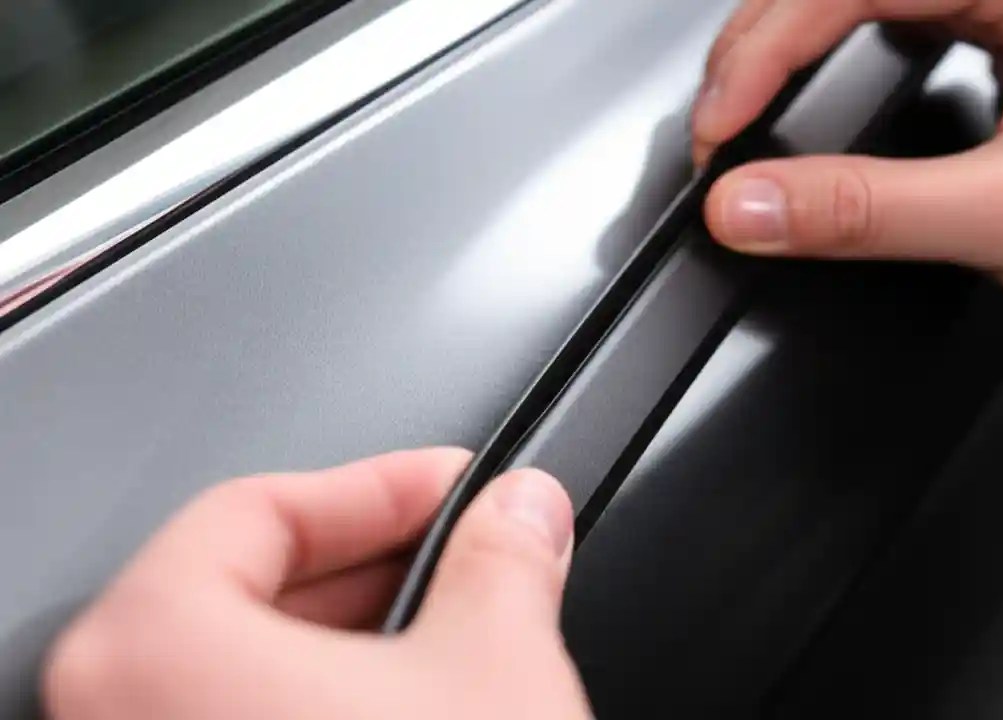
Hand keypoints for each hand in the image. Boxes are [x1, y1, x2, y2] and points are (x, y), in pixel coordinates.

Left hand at [42, 449, 592, 718]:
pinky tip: (411, 710)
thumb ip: (507, 559)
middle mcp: (118, 717)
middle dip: (378, 563)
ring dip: (358, 641)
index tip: (454, 485)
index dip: (381, 484)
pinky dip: (324, 705)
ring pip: (247, 669)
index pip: (260, 505)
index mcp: (154, 650)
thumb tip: (525, 511)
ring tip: (455, 640)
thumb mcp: (495, 668)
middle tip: (466, 554)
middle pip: (246, 586)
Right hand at [695, 0, 1002, 363]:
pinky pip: (878, 28)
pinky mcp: (992, 43)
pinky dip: (817, 64)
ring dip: (781, 49)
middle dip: (763, 46)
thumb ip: (866, 210)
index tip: (724, 119)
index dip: (773, 46)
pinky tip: (792, 92)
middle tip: (718, 124)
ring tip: (737, 107)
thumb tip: (751, 201)